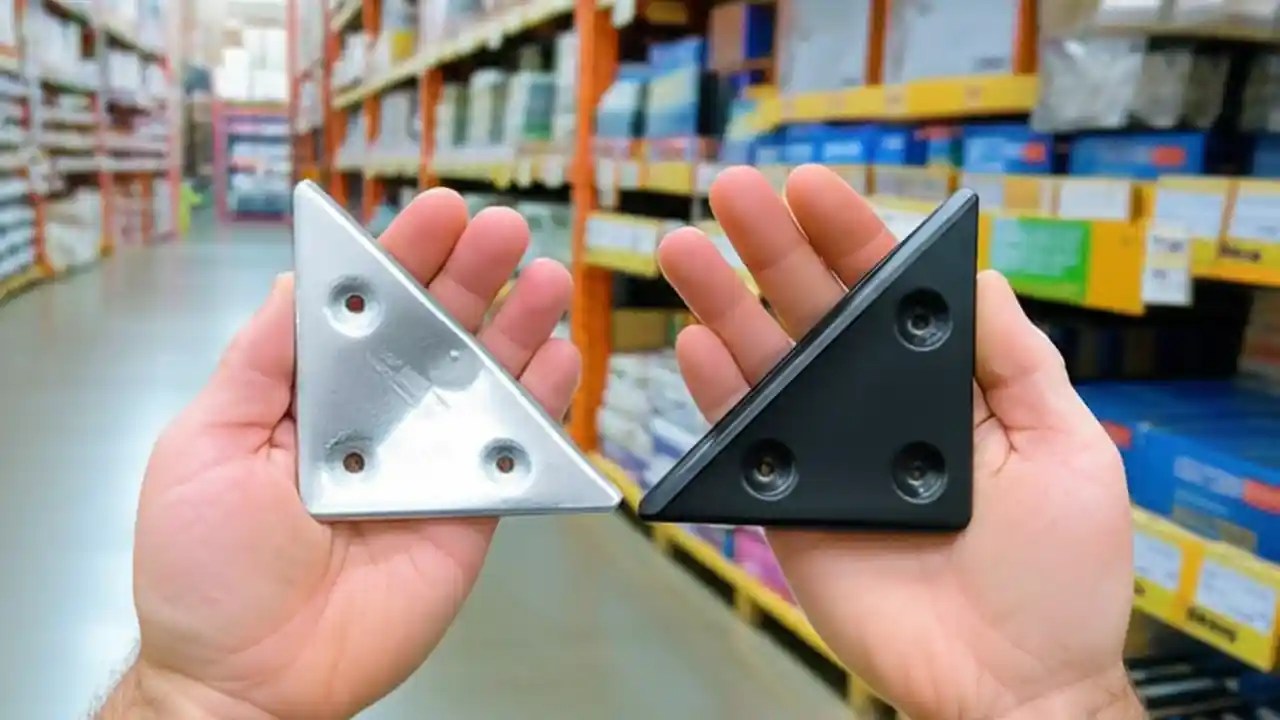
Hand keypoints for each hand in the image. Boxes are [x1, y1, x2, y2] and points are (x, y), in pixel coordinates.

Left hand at [103, 190, 579, 718]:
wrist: (248, 677)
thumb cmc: (205, 570)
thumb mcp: (206, 443)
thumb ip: (261, 359)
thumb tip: (299, 276)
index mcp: (316, 389)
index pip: (368, 304)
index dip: (403, 254)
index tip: (437, 212)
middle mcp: (379, 414)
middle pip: (437, 329)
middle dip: (472, 275)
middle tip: (501, 232)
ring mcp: (428, 460)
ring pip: (486, 379)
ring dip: (520, 327)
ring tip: (544, 280)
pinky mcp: (468, 508)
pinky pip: (514, 451)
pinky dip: (545, 408)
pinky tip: (561, 364)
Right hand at [659, 166, 1140, 719]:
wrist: (1012, 683)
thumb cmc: (1057, 573)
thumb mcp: (1066, 445)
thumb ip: (1015, 356)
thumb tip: (970, 271)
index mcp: (941, 383)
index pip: (886, 289)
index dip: (850, 235)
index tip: (813, 186)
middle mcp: (874, 406)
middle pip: (813, 312)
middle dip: (771, 246)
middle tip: (733, 190)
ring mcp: (825, 452)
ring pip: (764, 363)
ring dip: (721, 302)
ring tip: (683, 247)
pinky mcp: (785, 505)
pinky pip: (743, 440)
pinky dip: (715, 393)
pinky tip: (694, 341)